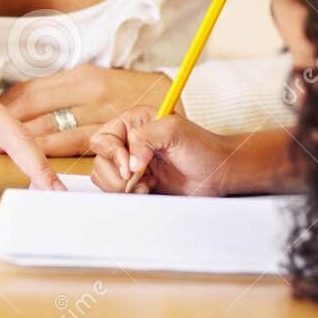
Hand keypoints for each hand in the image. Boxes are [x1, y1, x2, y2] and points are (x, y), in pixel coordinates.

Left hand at [0, 66, 170, 155]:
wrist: (179, 103)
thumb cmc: (135, 94)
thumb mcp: (100, 82)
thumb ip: (66, 94)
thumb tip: (24, 105)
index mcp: (82, 75)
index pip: (30, 90)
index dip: (3, 107)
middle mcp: (89, 91)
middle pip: (33, 109)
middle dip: (1, 126)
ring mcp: (101, 114)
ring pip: (48, 129)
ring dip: (17, 143)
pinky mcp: (112, 135)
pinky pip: (71, 146)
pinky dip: (46, 153)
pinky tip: (30, 160)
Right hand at [88, 107, 237, 195]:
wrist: (218, 172)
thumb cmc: (202, 147)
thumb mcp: (174, 130)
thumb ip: (145, 138)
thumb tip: (129, 163)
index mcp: (133, 123)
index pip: (102, 139)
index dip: (113, 155)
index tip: (130, 168)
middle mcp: (128, 142)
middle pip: (100, 161)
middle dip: (117, 176)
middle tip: (141, 178)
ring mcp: (131, 165)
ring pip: (104, 179)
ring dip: (123, 187)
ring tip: (148, 184)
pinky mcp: (136, 184)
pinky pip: (117, 192)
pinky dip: (129, 195)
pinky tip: (149, 190)